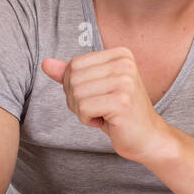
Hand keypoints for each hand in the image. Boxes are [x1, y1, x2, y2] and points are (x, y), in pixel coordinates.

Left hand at [42, 48, 166, 164]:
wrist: (147, 137)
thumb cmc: (120, 113)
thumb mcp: (95, 89)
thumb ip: (72, 74)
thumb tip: (45, 63)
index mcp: (121, 55)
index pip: (75, 64)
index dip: (75, 85)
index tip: (96, 97)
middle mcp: (125, 64)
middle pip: (73, 78)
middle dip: (76, 99)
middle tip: (97, 109)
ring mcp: (125, 81)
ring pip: (76, 93)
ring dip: (82, 111)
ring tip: (101, 114)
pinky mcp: (122, 101)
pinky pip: (84, 109)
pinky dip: (87, 120)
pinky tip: (105, 121)